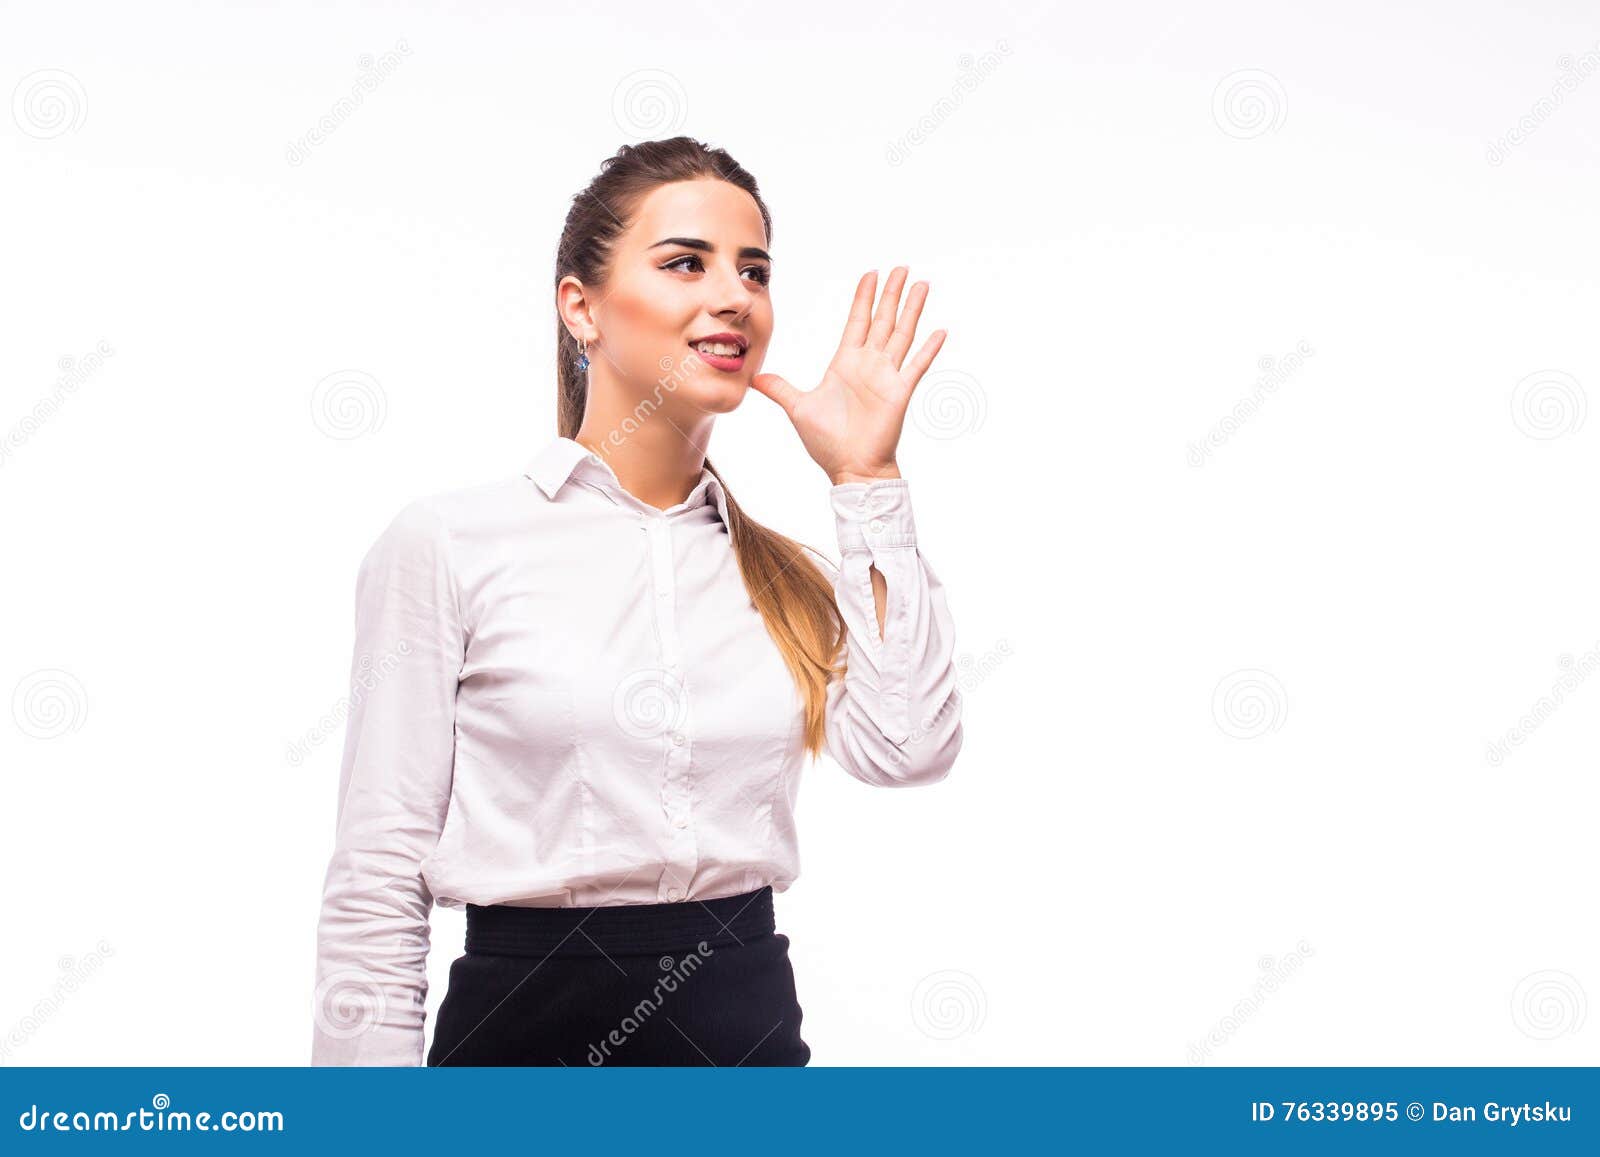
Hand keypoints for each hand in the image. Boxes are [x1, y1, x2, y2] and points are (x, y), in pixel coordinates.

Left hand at [749, 266, 946, 484]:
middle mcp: (869, 365)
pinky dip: (929, 349)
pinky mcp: (899, 393)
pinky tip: (941, 330)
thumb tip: (755, 377)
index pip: (856, 321)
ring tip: (922, 285)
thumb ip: (780, 389)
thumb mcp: (798, 409)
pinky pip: (916, 366)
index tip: (871, 274)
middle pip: (882, 320)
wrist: (850, 468)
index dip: (863, 298)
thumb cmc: (827, 443)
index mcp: (846, 364)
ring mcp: (886, 377)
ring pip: (901, 334)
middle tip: (901, 267)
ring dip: (912, 310)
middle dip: (891, 293)